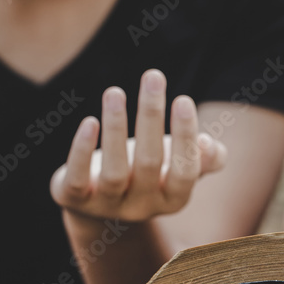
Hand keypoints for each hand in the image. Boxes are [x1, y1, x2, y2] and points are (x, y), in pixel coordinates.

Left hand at [50, 70, 225, 221]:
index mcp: (173, 199)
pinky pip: (77, 180)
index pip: (185, 172)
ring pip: (114, 172)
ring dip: (115, 128)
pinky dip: (82, 151)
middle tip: (154, 76)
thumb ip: (205, 158)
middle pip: (149, 163)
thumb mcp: (178, 166)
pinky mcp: (75, 199)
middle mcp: (142, 206)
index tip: (183, 99)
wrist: (100, 203)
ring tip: (115, 92)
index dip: (185, 137)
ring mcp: (108, 206)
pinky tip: (90, 122)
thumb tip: (207, 145)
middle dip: (152, 117)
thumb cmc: (148, 173)